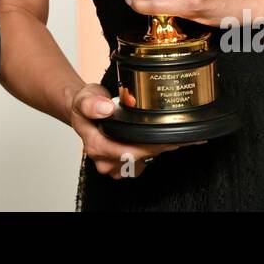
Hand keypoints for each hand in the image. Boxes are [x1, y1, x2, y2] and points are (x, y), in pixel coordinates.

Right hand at [68, 83, 202, 179]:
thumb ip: (92, 103)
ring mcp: (113, 165)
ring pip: (140, 164)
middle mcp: (104, 160)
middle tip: (179, 136)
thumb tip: (105, 108)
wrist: (85, 112)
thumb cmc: (85, 106)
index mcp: (96, 146)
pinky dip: (152, 153)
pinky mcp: (121, 165)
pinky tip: (162, 142)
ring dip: (157, 152)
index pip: (127, 153)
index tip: (166, 139)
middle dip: (158, 149)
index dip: (148, 147)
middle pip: (137, 160)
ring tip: (173, 138)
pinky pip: (140, 164)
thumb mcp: (84, 98)